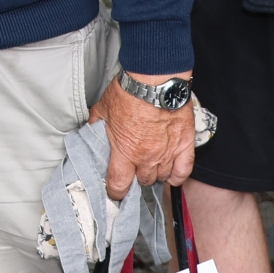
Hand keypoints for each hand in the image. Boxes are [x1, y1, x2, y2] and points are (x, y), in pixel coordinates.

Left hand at [89, 75, 196, 199]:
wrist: (154, 80)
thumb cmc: (128, 92)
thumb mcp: (102, 110)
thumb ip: (95, 127)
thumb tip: (89, 135)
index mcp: (124, 151)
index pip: (119, 185)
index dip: (115, 192)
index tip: (114, 191)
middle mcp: (147, 157)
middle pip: (142, 181)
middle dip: (136, 176)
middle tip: (133, 166)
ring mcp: (167, 152)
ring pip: (162, 176)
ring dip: (155, 172)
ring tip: (150, 163)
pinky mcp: (185, 144)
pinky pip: (184, 170)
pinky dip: (177, 174)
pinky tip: (171, 172)